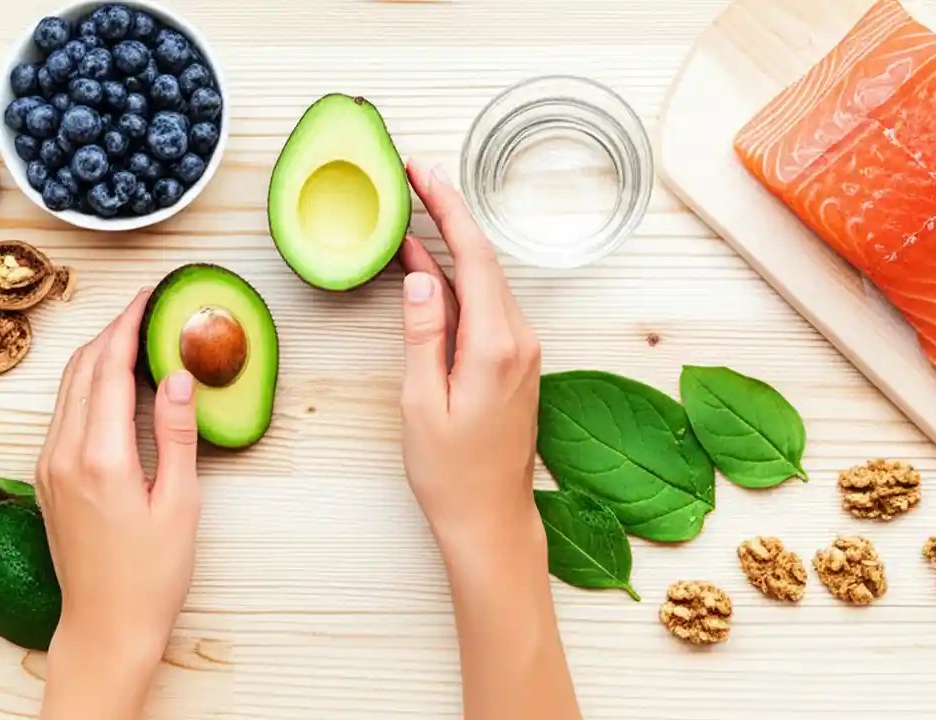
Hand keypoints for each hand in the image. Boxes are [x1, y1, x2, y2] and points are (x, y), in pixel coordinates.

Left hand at [36, 290, 200, 719]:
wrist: (106, 624)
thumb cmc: (150, 573)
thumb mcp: (179, 502)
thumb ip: (176, 434)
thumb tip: (177, 376)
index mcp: (99, 456)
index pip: (108, 369)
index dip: (128, 326)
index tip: (148, 297)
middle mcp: (62, 454)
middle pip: (81, 369)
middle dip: (111, 330)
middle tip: (144, 307)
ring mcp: (48, 466)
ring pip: (67, 388)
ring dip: (97, 354)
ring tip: (132, 335)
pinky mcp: (47, 479)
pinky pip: (63, 413)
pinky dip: (87, 384)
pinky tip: (113, 383)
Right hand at [398, 161, 543, 547]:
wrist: (490, 518)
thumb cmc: (451, 472)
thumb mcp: (421, 403)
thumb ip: (422, 335)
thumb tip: (420, 279)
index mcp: (495, 347)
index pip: (474, 257)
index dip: (448, 208)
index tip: (423, 173)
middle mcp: (520, 341)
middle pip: (484, 260)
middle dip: (448, 216)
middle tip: (413, 180)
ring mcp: (524, 351)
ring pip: (485, 282)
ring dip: (450, 250)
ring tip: (411, 220)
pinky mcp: (518, 363)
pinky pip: (487, 307)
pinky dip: (458, 283)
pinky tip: (429, 275)